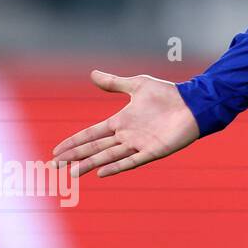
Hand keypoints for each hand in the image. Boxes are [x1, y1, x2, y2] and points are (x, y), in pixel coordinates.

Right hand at [51, 70, 200, 177]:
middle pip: (94, 148)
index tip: (56, 150)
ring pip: (108, 156)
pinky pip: (131, 161)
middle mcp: (127, 135)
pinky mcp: (153, 151)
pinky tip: (101, 173)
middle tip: (53, 167)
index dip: (74, 142)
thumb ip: (115, 83)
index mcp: (122, 121)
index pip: (91, 134)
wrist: (194, 103)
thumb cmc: (169, 94)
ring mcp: (139, 144)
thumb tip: (92, 74)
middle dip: (74, 157)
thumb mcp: (138, 85)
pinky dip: (116, 167)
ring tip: (70, 174)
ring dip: (89, 164)